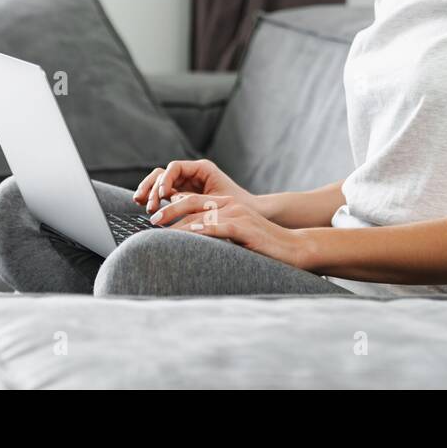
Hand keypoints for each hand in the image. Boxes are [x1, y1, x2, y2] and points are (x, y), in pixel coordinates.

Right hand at [133, 158, 254, 214]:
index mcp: (201, 169)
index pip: (174, 167)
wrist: (249, 218)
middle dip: (151, 186)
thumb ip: (193, 200)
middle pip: (162, 173)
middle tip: (147, 204)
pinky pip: (162, 195)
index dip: (164, 179)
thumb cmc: (238, 208)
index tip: (162, 195)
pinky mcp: (182, 198)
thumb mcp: (214, 203)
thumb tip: (171, 200)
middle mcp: (191, 174)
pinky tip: (145, 207)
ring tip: (141, 204)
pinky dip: (153, 199)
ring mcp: (185, 186)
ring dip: (148, 192)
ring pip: (159, 183)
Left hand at [148, 193, 313, 270]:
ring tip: (162, 230)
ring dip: (179, 223)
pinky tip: (187, 235)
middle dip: (170, 209)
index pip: (194, 200)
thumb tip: (191, 244)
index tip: (157, 216)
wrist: (294, 247)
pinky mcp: (244, 227)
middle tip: (153, 219)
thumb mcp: (235, 236)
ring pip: (201, 215)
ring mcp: (237, 214)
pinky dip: (200, 230)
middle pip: (193, 202)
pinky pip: (217, 227)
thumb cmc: (263, 246)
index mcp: (227, 205)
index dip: (174, 206)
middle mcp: (230, 205)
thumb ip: (216, 234)